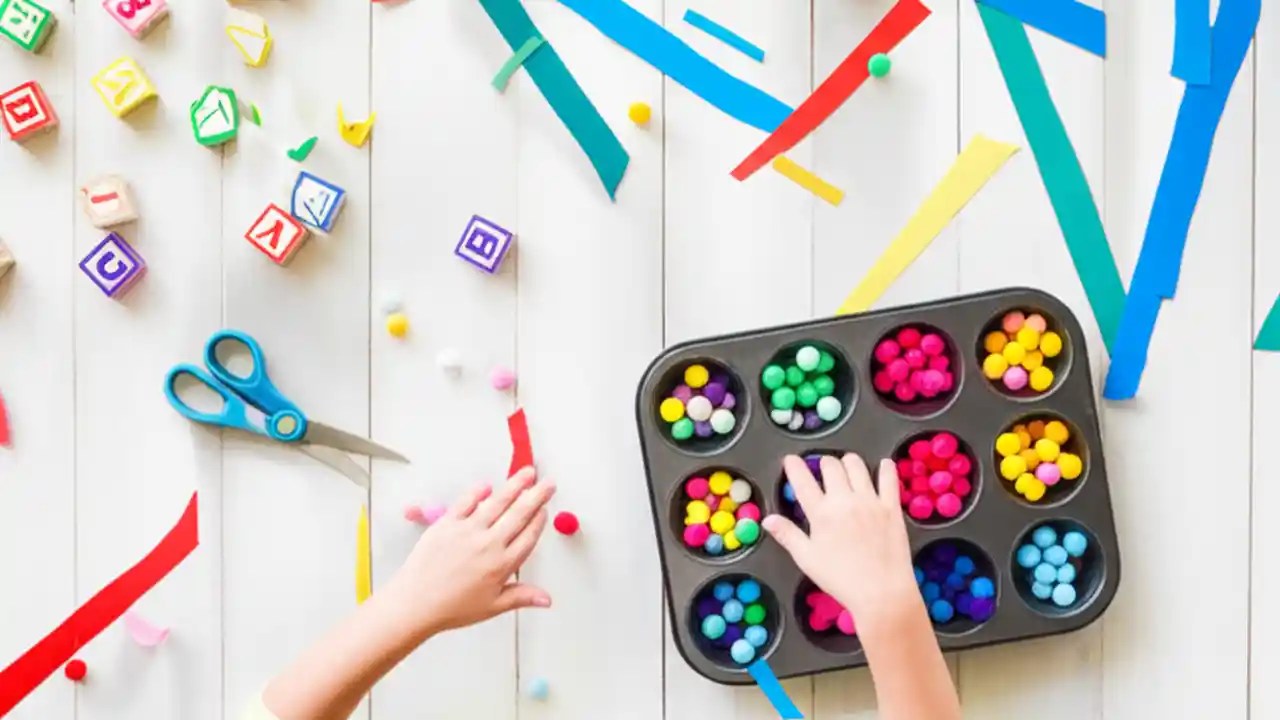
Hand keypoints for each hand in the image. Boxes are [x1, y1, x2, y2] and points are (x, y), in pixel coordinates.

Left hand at [385, 466, 554, 638]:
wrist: (415, 603)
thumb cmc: (451, 608)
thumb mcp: (492, 606)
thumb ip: (522, 597)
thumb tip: (546, 599)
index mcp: (502, 564)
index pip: (529, 536)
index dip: (539, 520)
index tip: (545, 509)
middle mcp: (488, 544)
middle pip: (520, 513)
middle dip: (537, 495)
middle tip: (548, 484)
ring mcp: (467, 531)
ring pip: (497, 502)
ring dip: (515, 485)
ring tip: (527, 473)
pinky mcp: (447, 524)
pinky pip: (466, 502)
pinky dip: (478, 492)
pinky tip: (487, 485)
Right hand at [763, 454, 921, 636]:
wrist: (881, 592)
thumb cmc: (841, 579)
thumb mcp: (807, 559)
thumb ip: (787, 535)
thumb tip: (768, 520)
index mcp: (821, 513)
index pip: (802, 480)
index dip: (794, 466)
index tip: (791, 461)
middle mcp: (844, 500)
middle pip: (831, 465)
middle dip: (823, 463)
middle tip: (822, 470)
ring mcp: (870, 501)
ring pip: (857, 465)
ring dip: (848, 462)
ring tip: (847, 469)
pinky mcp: (891, 506)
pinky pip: (889, 477)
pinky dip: (885, 468)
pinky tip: (883, 466)